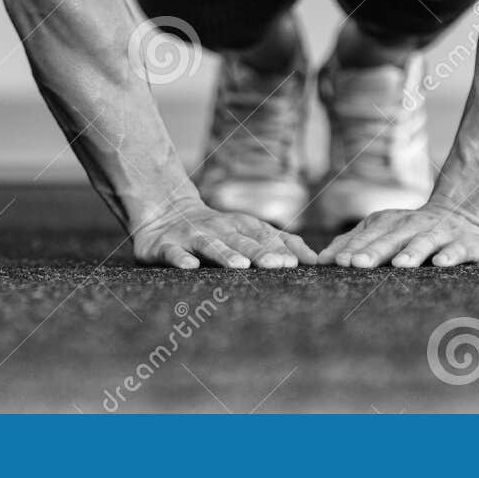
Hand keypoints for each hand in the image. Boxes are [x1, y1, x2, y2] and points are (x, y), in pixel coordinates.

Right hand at [132, 200, 317, 269]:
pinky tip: (190, 266)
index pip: (262, 236)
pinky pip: (173, 252)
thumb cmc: (215, 228)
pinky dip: (181, 259)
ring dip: (225, 254)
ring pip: (210, 245)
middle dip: (259, 252)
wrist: (164, 210)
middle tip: (278, 266)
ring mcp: (191, 236)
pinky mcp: (166, 245)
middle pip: (241, 241)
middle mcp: (218, 228)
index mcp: (239, 226)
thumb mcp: (247, 231)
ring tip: (240, 265)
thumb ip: (279, 242)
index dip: (277, 248)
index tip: (294, 263)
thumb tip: (314, 259)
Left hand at [316, 201, 478, 268]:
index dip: (353, 248)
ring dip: (412, 252)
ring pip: (424, 242)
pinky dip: (450, 255)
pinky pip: (459, 248)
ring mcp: (443, 232)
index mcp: (392, 223)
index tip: (336, 262)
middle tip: (356, 264)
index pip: (369, 236)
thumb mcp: (385, 231)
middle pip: (392, 238)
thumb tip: (321, 258)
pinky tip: (440, 263)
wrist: (467, 212)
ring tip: (399, 264)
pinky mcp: (469, 243)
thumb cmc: (416, 230)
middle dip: (374, 251)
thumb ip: (355, 242)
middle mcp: (415, 225)